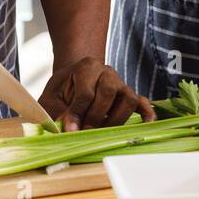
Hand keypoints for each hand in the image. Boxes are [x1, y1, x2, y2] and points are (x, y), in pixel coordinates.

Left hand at [39, 58, 155, 130]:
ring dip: (116, 119)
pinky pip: (142, 103)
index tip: (70, 129)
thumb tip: (67, 129)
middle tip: (85, 132)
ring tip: (102, 132)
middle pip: (109, 92)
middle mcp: (108, 72)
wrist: (74, 80)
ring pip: (128, 99)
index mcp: (87, 66)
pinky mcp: (129, 96)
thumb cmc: (62, 91)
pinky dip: (146, 113)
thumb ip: (57, 112)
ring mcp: (121, 84)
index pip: (86, 91)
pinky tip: (146, 124)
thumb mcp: (51, 98)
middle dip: (96, 116)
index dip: (77, 113)